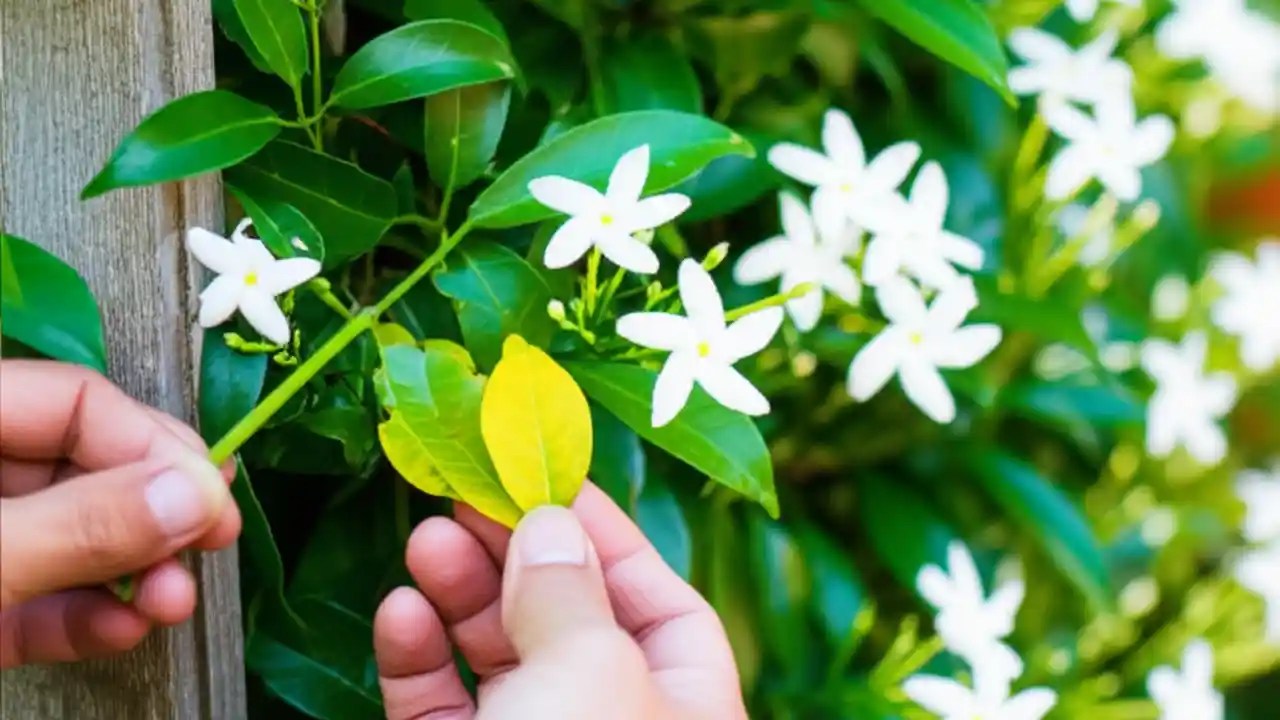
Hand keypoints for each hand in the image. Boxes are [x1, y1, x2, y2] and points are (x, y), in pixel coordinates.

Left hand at [0, 360, 238, 667]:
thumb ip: (79, 525)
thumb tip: (196, 494)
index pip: (76, 401)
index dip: (151, 444)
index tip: (210, 499)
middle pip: (83, 467)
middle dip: (152, 514)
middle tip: (213, 543)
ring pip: (68, 537)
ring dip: (131, 574)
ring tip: (171, 605)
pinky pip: (37, 597)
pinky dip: (83, 617)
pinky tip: (122, 630)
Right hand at [373, 483, 747, 719]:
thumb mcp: (589, 681)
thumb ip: (570, 595)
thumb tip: (551, 523)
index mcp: (682, 712)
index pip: (663, 607)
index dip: (609, 537)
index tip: (546, 475)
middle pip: (570, 622)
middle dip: (517, 554)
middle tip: (464, 492)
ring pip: (498, 660)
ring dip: (460, 594)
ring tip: (424, 540)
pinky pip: (441, 708)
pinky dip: (417, 658)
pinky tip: (399, 614)